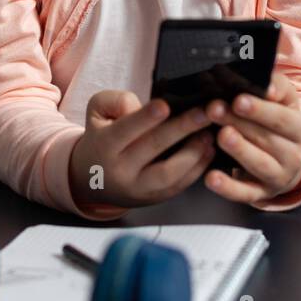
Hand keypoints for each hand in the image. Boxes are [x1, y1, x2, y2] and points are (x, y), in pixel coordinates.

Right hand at [69, 90, 216, 209]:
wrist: (92, 179)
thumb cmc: (101, 139)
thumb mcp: (96, 112)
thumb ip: (115, 101)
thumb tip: (143, 105)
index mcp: (104, 146)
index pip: (125, 130)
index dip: (145, 117)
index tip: (165, 104)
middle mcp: (120, 170)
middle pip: (153, 148)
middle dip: (181, 129)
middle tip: (204, 113)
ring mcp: (138, 188)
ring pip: (169, 174)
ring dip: (193, 153)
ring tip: (209, 133)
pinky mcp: (154, 198)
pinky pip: (179, 186)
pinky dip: (197, 169)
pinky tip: (208, 151)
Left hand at [202, 71, 300, 203]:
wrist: (287, 161)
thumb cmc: (278, 124)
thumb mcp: (285, 103)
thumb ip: (276, 87)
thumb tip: (268, 86)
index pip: (282, 118)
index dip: (260, 109)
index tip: (238, 100)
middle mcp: (294, 155)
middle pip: (266, 138)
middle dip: (239, 123)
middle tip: (214, 109)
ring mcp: (278, 177)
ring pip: (259, 164)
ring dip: (239, 150)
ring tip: (221, 135)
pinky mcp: (261, 193)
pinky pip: (244, 193)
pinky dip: (228, 187)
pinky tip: (212, 178)